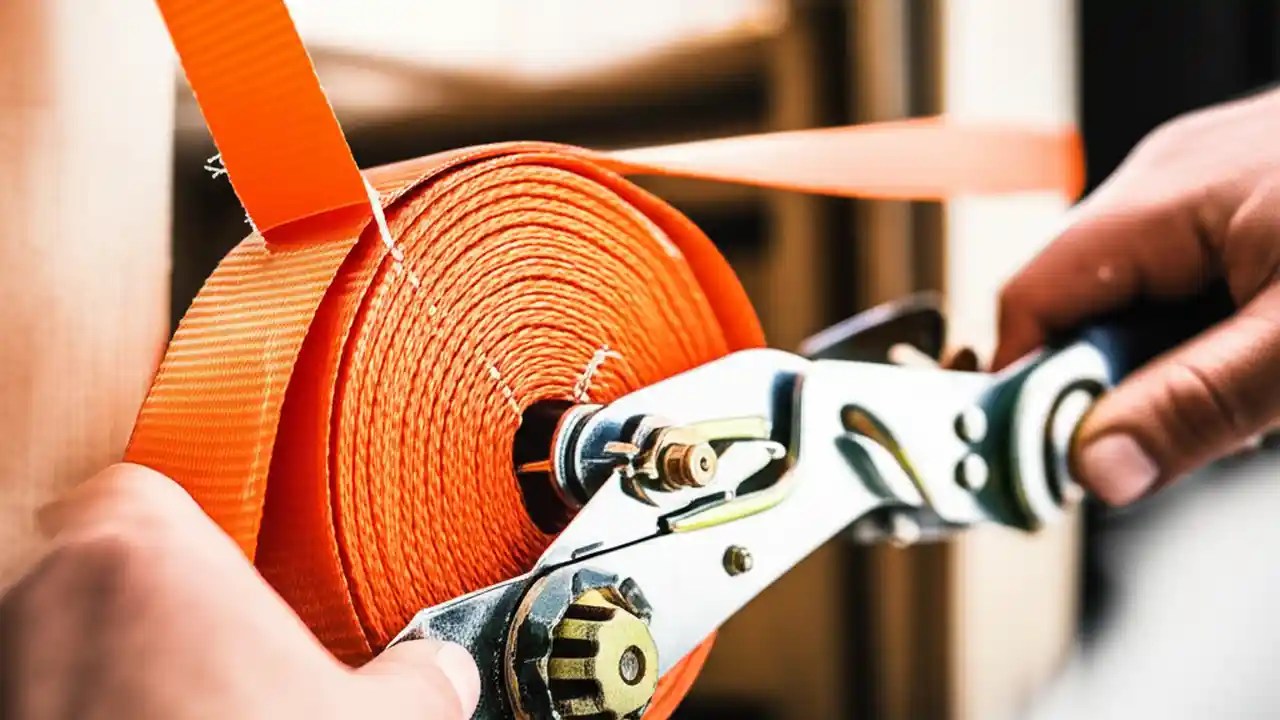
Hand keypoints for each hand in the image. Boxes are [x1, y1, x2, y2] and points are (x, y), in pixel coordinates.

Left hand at [0, 464, 479, 719]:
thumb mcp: (371, 718)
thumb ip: (417, 677)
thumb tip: (445, 675)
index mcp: (146, 550)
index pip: (137, 485)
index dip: (178, 524)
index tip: (211, 564)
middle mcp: (55, 594)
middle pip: (97, 561)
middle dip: (147, 603)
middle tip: (211, 652)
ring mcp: (16, 664)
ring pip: (62, 634)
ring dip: (106, 660)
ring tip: (183, 707)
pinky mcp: (4, 716)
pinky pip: (40, 692)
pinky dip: (80, 708)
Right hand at [994, 88, 1279, 505]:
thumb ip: (1197, 406)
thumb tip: (1093, 470)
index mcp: (1164, 195)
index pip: (1033, 301)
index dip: (1022, 388)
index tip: (1045, 464)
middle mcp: (1168, 177)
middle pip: (1080, 303)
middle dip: (1112, 384)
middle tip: (1179, 438)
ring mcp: (1208, 183)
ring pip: (1135, 298)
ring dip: (1167, 364)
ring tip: (1251, 392)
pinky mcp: (1246, 199)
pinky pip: (1187, 280)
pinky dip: (1206, 335)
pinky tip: (1264, 359)